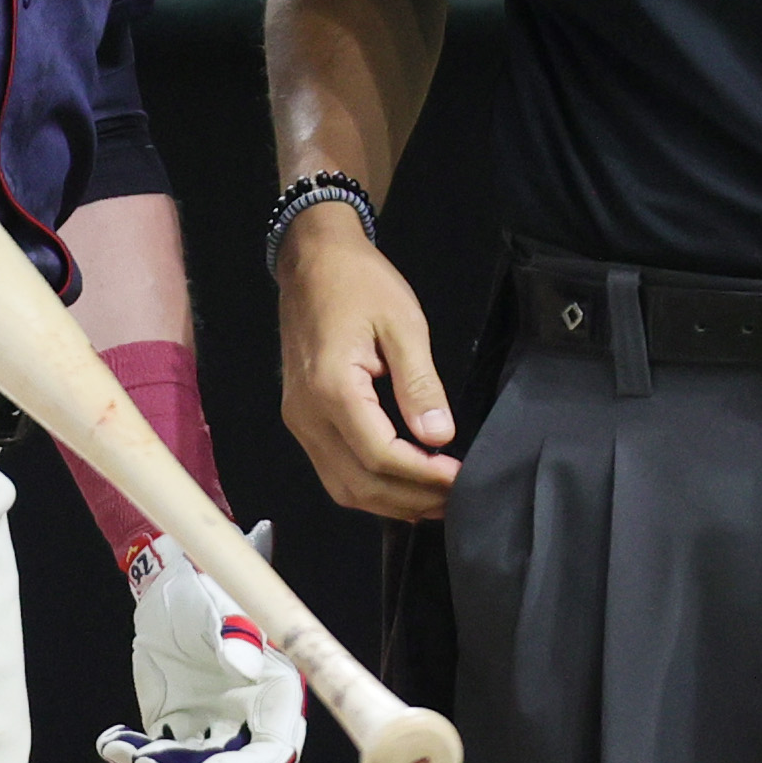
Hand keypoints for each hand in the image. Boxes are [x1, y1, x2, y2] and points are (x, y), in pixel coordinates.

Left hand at [96, 526, 307, 762]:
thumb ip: (236, 636)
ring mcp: (212, 729)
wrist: (172, 588)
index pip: (273, 751)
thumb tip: (247, 668)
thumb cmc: (209, 592)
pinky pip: (159, 756)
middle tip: (148, 761)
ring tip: (123, 749)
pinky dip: (134, 756)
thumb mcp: (222, 609)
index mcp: (276, 695)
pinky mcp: (176, 729)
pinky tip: (111, 743)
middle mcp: (249, 720)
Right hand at [276, 203, 457, 519]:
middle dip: (411, 499)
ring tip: (436, 499)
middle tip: (457, 497)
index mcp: (332, 389)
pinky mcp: (302, 419)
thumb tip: (440, 437)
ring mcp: (299, 421)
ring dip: (390, 502)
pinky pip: (333, 471)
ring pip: (342, 487)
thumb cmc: (360, 283)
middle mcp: (307, 415)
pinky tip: (402, 486)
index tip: (462, 478)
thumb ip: (420, 383)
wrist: (312, 260)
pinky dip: (369, 487)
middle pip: (359, 483)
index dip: (424, 476)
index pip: (380, 456)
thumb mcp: (403, 323)